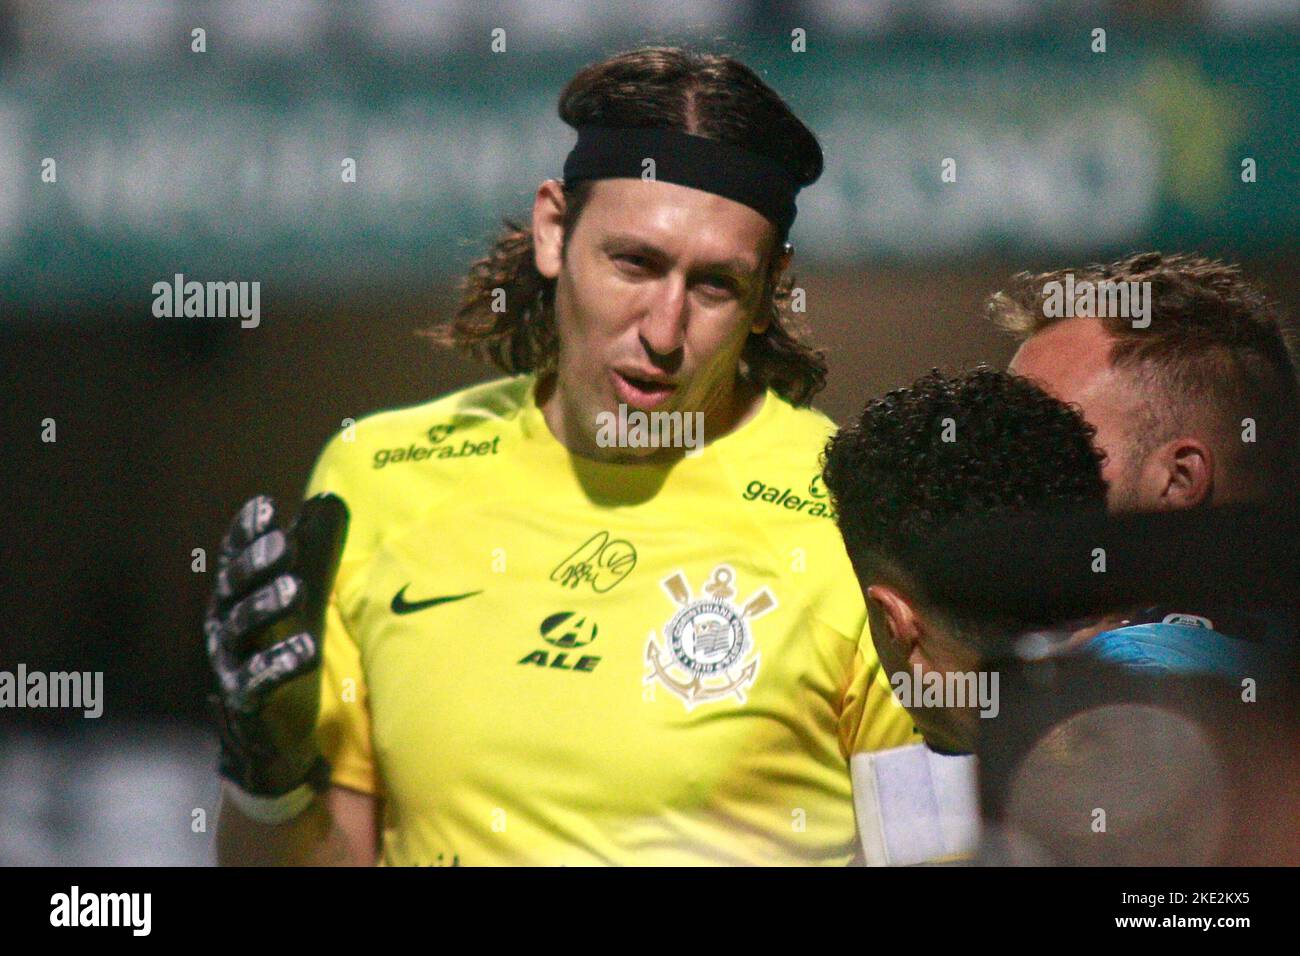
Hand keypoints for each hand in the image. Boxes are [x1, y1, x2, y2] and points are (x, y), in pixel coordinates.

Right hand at [205, 493, 349, 795]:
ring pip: (242, 629)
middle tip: (285, 542)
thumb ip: (315, 549)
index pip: (236, 556)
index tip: (265, 506)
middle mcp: (224, 623)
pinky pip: (259, 679)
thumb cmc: (284, 642)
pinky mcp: (247, 698)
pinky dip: (281, 664)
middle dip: (257, 563)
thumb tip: (328, 499)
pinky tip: (308, 651)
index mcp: (235, 595)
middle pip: (235, 588)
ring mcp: (231, 661)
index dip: (246, 532)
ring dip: (268, 606)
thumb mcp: (304, 592)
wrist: (274, 723)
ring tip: (298, 588)